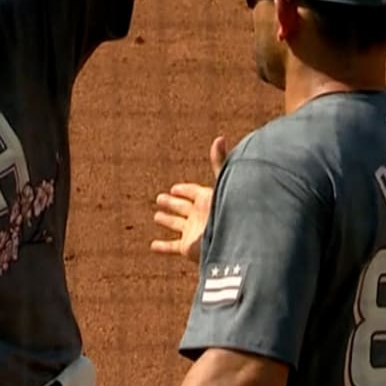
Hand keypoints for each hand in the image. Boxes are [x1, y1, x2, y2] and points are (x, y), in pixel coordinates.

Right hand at [150, 135, 225, 262]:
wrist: (233, 240)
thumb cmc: (231, 210)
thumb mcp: (222, 183)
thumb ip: (219, 162)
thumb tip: (219, 137)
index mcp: (208, 200)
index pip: (193, 192)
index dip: (184, 189)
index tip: (175, 188)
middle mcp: (199, 215)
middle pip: (182, 207)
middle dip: (172, 202)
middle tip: (160, 198)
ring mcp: (193, 232)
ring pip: (175, 224)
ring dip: (166, 220)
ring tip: (156, 217)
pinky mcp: (187, 248)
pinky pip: (171, 246)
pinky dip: (161, 247)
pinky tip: (152, 246)